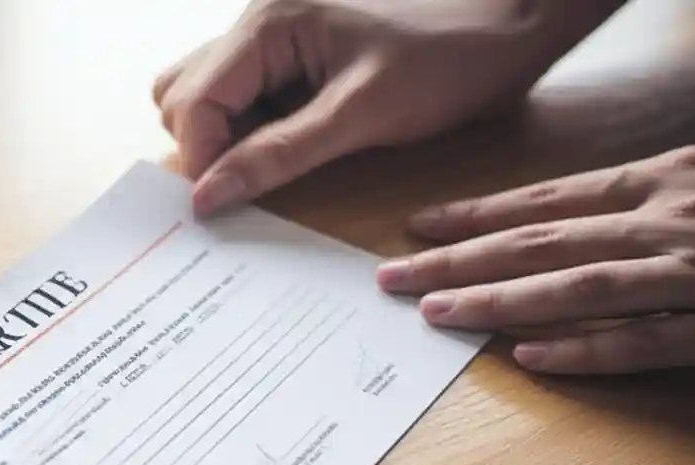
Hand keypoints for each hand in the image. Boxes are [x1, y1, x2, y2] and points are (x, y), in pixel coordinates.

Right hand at [153, 0, 609, 214]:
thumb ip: (277, 155)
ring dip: (222, 142)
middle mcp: (258, 25)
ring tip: (264, 171)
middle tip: (245, 189)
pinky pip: (244, 103)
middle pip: (185, 97)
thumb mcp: (360, 115)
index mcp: (266, 24)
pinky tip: (281, 158)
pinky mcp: (294, 64)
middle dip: (203, 148)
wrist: (509, 28)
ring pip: (207, 99)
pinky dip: (248, 137)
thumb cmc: (447, 59)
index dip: (200, 160)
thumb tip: (206, 198)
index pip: (192, 102)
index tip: (220, 209)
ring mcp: (274, 43)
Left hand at [378, 145, 694, 373]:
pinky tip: (529, 358)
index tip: (419, 228)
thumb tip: (567, 224)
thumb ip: (648, 202)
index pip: (550, 199)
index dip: (478, 216)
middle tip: (394, 277)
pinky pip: (645, 343)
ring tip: (437, 313)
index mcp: (667, 179)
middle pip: (543, 242)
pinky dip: (585, 350)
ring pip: (579, 287)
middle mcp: (672, 221)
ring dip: (500, 301)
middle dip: (458, 260)